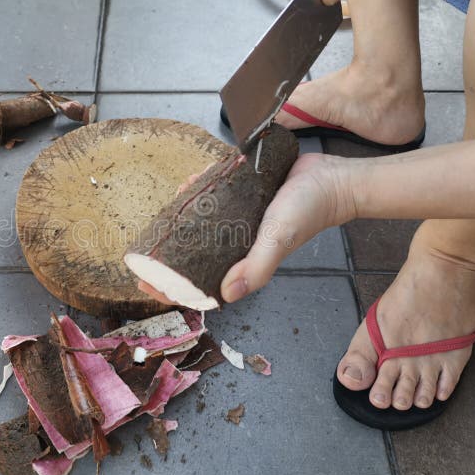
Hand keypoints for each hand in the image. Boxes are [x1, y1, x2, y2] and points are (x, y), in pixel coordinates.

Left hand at [138, 153, 356, 305]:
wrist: (332, 178)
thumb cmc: (307, 212)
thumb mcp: (278, 240)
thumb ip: (257, 267)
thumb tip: (226, 295)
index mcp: (242, 262)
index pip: (200, 281)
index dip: (171, 285)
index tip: (142, 281)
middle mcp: (237, 244)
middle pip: (194, 253)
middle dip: (168, 250)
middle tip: (148, 240)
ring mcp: (239, 221)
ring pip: (202, 225)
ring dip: (182, 217)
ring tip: (170, 205)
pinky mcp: (242, 198)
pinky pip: (215, 198)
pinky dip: (200, 191)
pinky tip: (192, 182)